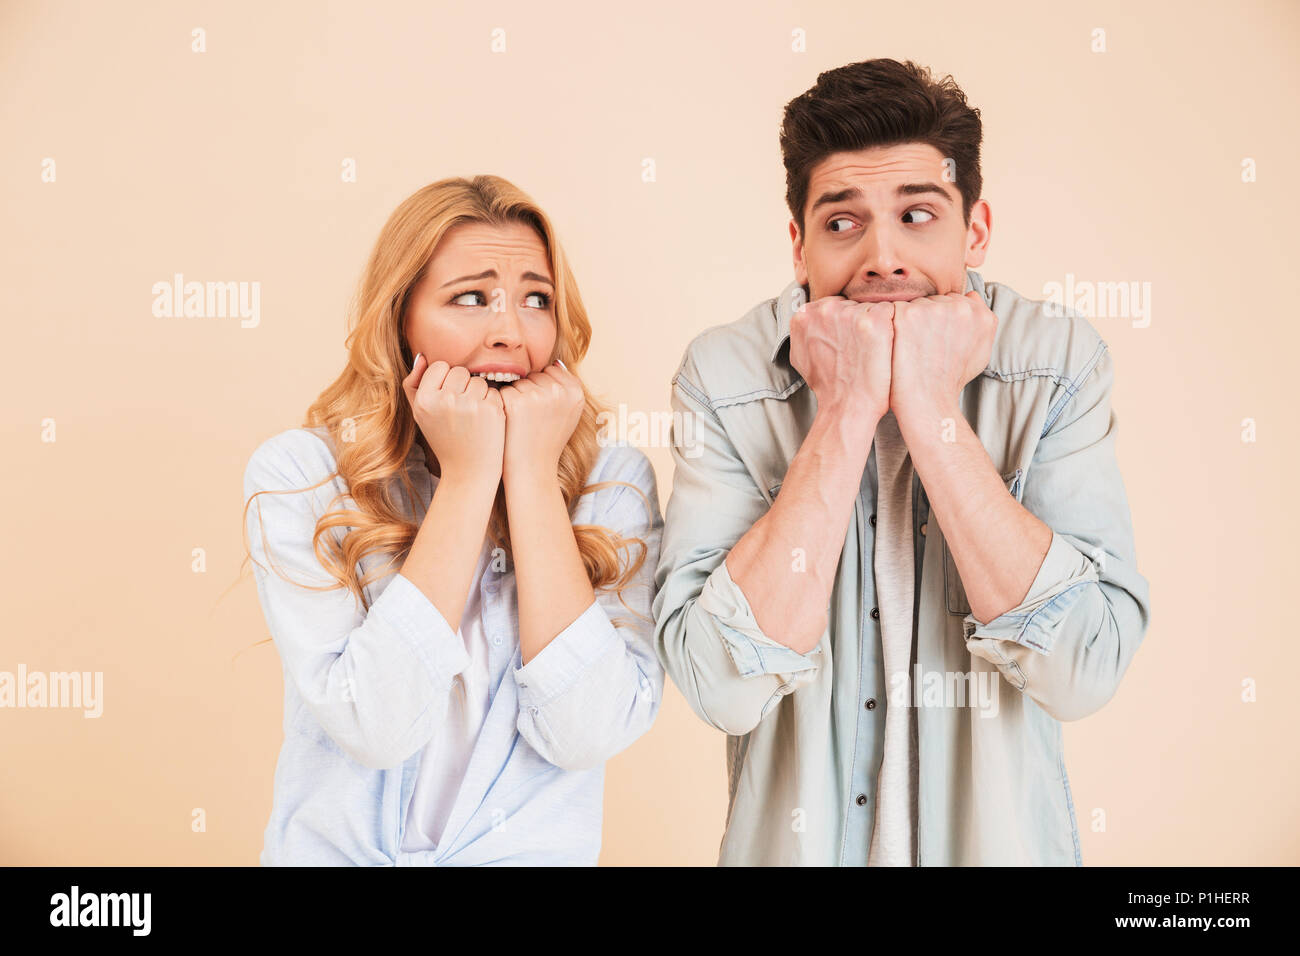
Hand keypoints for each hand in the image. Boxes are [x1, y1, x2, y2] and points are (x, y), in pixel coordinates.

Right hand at [402, 354, 505, 484]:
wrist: (468, 470)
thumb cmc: (444, 438)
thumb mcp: (421, 414)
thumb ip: (414, 384)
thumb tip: (422, 356)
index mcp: (424, 399)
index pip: (439, 366)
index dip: (445, 381)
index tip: (448, 400)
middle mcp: (445, 400)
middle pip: (460, 371)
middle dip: (463, 386)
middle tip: (461, 411)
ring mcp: (469, 405)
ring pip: (478, 379)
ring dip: (479, 394)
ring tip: (473, 417)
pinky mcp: (491, 410)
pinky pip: (494, 391)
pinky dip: (492, 403)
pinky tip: (486, 421)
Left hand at [499, 360, 584, 482]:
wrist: (532, 469)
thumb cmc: (547, 440)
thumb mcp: (569, 413)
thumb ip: (566, 387)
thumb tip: (555, 362)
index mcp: (575, 391)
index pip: (552, 371)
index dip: (545, 390)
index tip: (546, 412)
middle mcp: (559, 391)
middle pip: (534, 375)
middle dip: (530, 392)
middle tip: (533, 420)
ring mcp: (537, 395)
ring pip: (518, 382)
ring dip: (516, 398)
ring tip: (523, 423)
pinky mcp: (515, 402)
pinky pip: (504, 391)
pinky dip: (503, 405)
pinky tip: (510, 423)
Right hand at [789, 294, 893, 425]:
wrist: (847, 407)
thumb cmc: (829, 385)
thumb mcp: (801, 357)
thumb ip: (804, 332)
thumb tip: (806, 317)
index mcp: (804, 315)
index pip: (834, 305)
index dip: (844, 324)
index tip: (848, 342)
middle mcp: (824, 310)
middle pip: (853, 304)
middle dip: (859, 321)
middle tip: (860, 348)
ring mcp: (850, 314)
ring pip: (871, 307)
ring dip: (876, 325)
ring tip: (872, 350)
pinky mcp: (875, 321)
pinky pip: (890, 311)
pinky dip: (892, 327)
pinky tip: (885, 347)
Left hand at [888, 290, 996, 420]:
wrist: (928, 400)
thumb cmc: (950, 380)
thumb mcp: (980, 352)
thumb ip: (982, 321)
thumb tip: (971, 295)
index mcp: (980, 315)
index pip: (952, 300)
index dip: (940, 321)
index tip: (935, 340)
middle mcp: (961, 307)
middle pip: (933, 299)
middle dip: (925, 318)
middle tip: (922, 345)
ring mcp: (934, 309)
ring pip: (914, 303)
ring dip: (908, 320)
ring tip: (910, 347)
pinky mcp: (908, 314)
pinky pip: (894, 309)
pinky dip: (891, 324)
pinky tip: (896, 344)